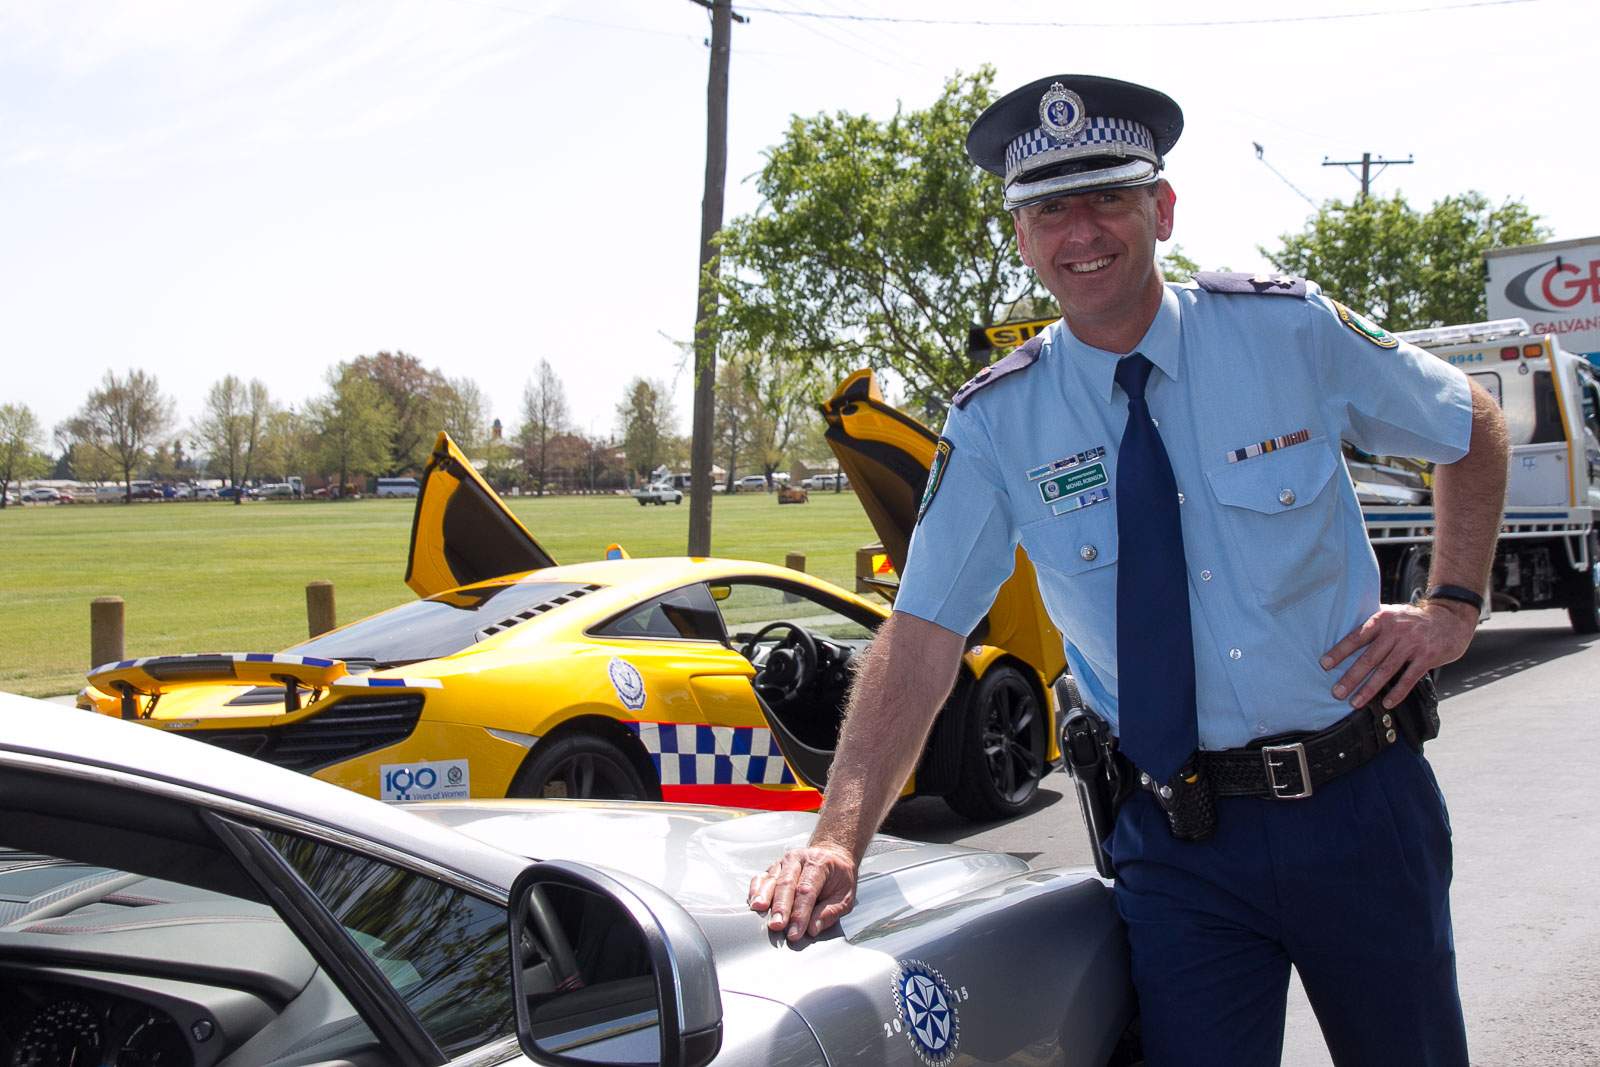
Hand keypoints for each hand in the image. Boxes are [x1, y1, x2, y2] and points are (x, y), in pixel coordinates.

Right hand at [747, 843, 857, 942]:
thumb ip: (830, 912)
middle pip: (786, 883)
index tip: (795, 933)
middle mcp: (799, 859)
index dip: (800, 913)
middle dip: (780, 907)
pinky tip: (754, 902)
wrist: (832, 857)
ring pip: (771, 880)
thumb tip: (812, 929)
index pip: (807, 890)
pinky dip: (756, 890)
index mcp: (819, 863)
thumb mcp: (845, 896)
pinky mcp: (773, 869)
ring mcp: (783, 862)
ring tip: (759, 911)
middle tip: (777, 926)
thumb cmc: (838, 878)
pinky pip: (761, 878)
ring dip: (764, 897)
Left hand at [1321, 600, 1476, 707]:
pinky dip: (1397, 692)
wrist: (1450, 618)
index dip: (1340, 652)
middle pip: (1369, 658)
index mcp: (1382, 619)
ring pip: (1386, 670)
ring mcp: (1412, 645)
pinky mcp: (1428, 657)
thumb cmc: (1413, 620)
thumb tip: (1343, 630)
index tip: (1324, 665)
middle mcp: (1396, 631)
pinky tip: (1387, 703)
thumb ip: (1373, 624)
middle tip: (1337, 692)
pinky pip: (1409, 678)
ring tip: (1355, 702)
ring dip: (1369, 689)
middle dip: (1351, 677)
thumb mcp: (1392, 614)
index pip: (1356, 637)